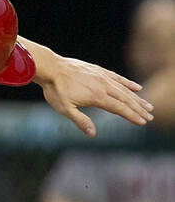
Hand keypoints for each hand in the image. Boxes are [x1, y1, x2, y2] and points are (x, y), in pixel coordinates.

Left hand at [37, 52, 152, 135]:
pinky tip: (136, 87)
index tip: (143, 122)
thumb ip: (80, 121)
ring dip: (137, 97)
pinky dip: (128, 83)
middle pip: (126, 99)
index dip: (132, 116)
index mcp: (97, 97)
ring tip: (148, 105)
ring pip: (124, 88)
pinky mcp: (98, 70)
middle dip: (139, 108)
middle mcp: (103, 86)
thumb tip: (93, 134)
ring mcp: (101, 76)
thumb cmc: (55, 90)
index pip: (120, 108)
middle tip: (151, 116)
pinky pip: (117, 77)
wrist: (50, 67)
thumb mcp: (64, 108)